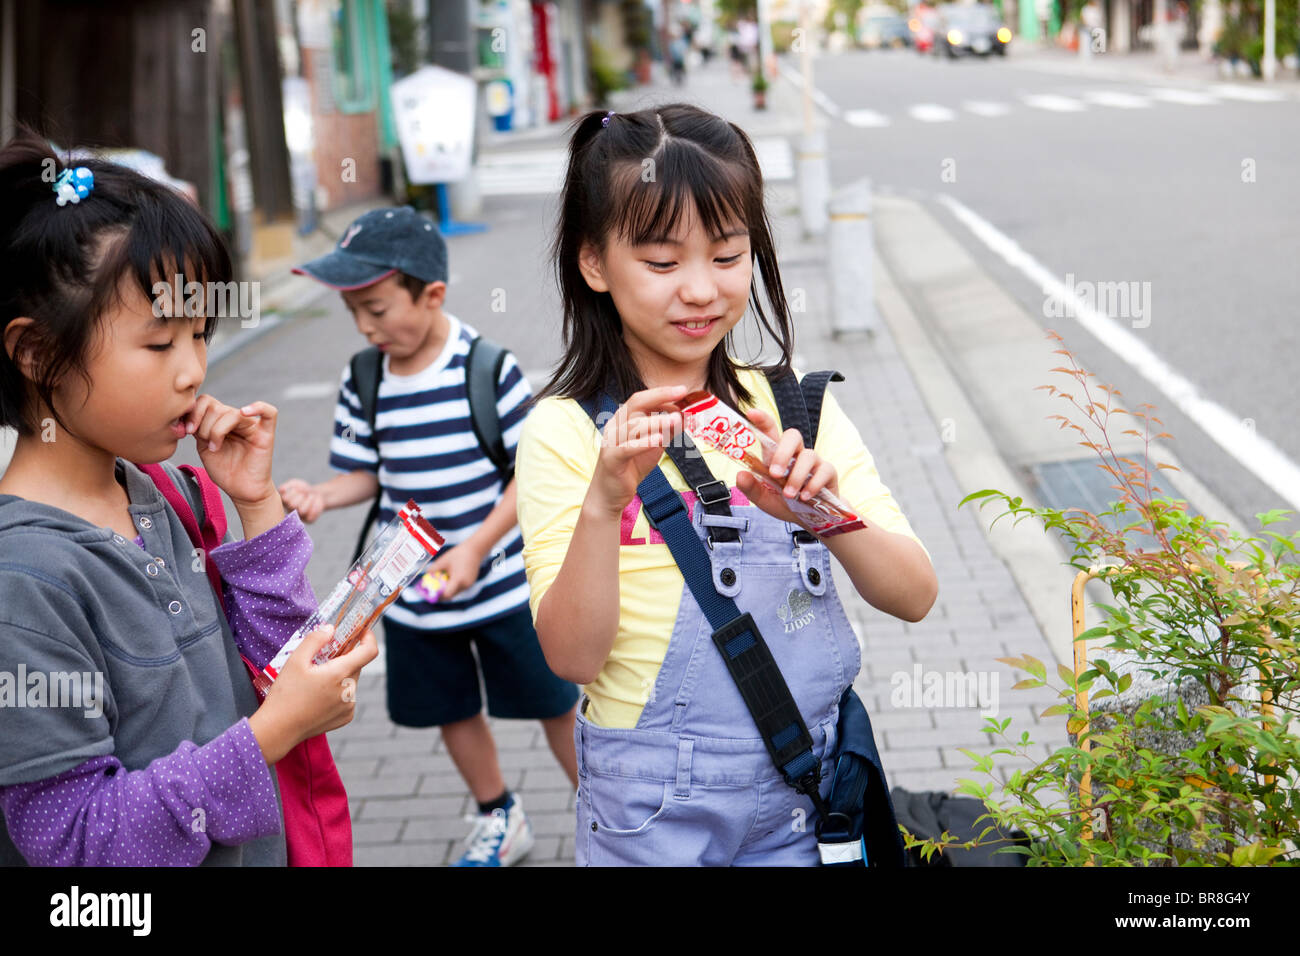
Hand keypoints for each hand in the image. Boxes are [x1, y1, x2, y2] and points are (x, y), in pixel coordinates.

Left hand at [185, 396, 278, 506]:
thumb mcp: (204, 447)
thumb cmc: (225, 471)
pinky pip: (269, 412)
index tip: (188, 431)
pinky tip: (245, 412)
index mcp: (221, 420)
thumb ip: (198, 428)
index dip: (194, 412)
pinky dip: (258, 407)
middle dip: (204, 425)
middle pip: (216, 406)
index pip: (206, 401)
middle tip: (205, 443)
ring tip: (216, 447)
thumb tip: (187, 413)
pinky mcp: (266, 434)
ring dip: (217, 430)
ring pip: (232, 413)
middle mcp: (236, 419)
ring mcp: (252, 426)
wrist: (241, 491)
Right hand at [249, 624, 377, 764]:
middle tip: (322, 660)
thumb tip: (331, 629)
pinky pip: (348, 697)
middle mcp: (350, 691)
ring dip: (340, 676)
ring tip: (315, 683)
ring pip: (351, 681)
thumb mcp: (295, 661)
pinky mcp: (346, 717)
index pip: (369, 651)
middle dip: (343, 658)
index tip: (361, 632)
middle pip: (356, 665)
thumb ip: (315, 640)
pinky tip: (318, 697)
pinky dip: (338, 692)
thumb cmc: (285, 694)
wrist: (279, 729)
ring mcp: (349, 706)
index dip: (369, 638)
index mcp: (340, 674)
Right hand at [278, 478, 325, 522]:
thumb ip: (287, 486)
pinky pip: (311, 515)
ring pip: (302, 510)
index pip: (285, 499)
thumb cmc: (303, 489)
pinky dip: (315, 506)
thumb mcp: (295, 484)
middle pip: (293, 505)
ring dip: (308, 500)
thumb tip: (281, 489)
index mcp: (285, 503)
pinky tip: (315, 503)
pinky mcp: (309, 520)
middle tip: (303, 494)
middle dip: (300, 497)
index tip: (296, 490)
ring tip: (311, 496)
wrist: (317, 494)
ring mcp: (299, 517)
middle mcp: (290, 511)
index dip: (292, 493)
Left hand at [425, 543, 485, 600]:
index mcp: (458, 580)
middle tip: (433, 589)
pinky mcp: (470, 582)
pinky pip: (459, 588)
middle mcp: (465, 585)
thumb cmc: (458, 554)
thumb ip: (433, 570)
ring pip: (455, 592)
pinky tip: (450, 577)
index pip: (446, 595)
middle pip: (450, 595)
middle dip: (441, 593)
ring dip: (447, 589)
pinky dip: (453, 585)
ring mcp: (469, 584)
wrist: (474, 549)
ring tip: (441, 581)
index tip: (431, 593)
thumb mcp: (443, 561)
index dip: (438, 596)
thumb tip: (426, 576)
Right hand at [589, 385, 686, 515]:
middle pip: (636, 404)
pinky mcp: (611, 459)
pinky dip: (644, 442)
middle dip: (660, 396)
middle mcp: (615, 426)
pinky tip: (660, 439)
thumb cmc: (630, 467)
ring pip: (634, 425)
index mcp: (623, 419)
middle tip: (681, 393)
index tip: (682, 391)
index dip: (662, 393)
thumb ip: (664, 431)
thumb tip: (683, 417)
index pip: (642, 399)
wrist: (609, 494)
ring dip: (657, 421)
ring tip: (676, 419)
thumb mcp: (652, 445)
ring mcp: (611, 442)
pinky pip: (627, 448)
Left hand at [734, 407, 839, 524]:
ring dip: (796, 477)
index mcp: (776, 456)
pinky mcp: (828, 472)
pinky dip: (813, 485)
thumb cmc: (785, 504)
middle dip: (783, 453)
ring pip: (808, 455)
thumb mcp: (764, 500)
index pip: (770, 431)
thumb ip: (752, 488)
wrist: (810, 519)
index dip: (762, 420)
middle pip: (793, 435)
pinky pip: (823, 470)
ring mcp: (813, 461)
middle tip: (775, 474)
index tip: (751, 413)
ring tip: (790, 495)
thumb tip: (740, 475)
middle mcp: (795, 454)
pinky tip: (805, 497)